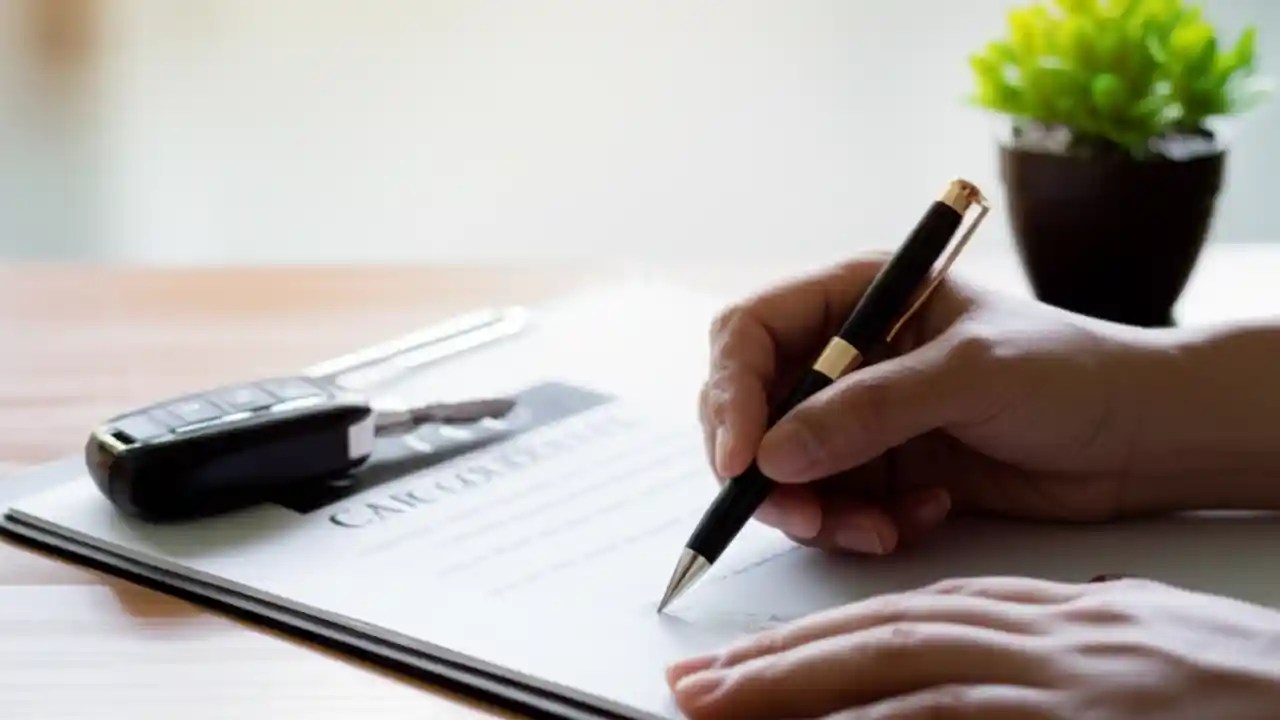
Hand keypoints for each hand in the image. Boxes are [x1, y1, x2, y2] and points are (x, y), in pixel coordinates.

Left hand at [665, 576, 1279, 718]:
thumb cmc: (1255, 693)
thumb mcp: (1149, 655)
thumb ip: (1063, 652)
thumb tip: (987, 664)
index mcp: (1067, 618)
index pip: (923, 613)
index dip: (831, 633)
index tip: (761, 657)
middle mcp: (1058, 638)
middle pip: (893, 633)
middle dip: (785, 659)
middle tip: (698, 685)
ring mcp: (1072, 684)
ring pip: (908, 674)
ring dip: (801, 692)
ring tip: (716, 711)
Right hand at [699, 256, 1175, 553]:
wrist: (1140, 437)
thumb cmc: (1068, 373)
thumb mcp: (970, 376)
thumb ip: (869, 411)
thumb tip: (772, 458)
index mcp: (856, 296)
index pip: (749, 334)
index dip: (729, 394)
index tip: (739, 461)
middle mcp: (844, 354)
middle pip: (752, 410)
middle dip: (766, 470)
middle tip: (802, 516)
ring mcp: (859, 416)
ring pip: (785, 471)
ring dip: (819, 510)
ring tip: (878, 529)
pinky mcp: (880, 469)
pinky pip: (832, 507)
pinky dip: (861, 525)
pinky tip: (923, 514)